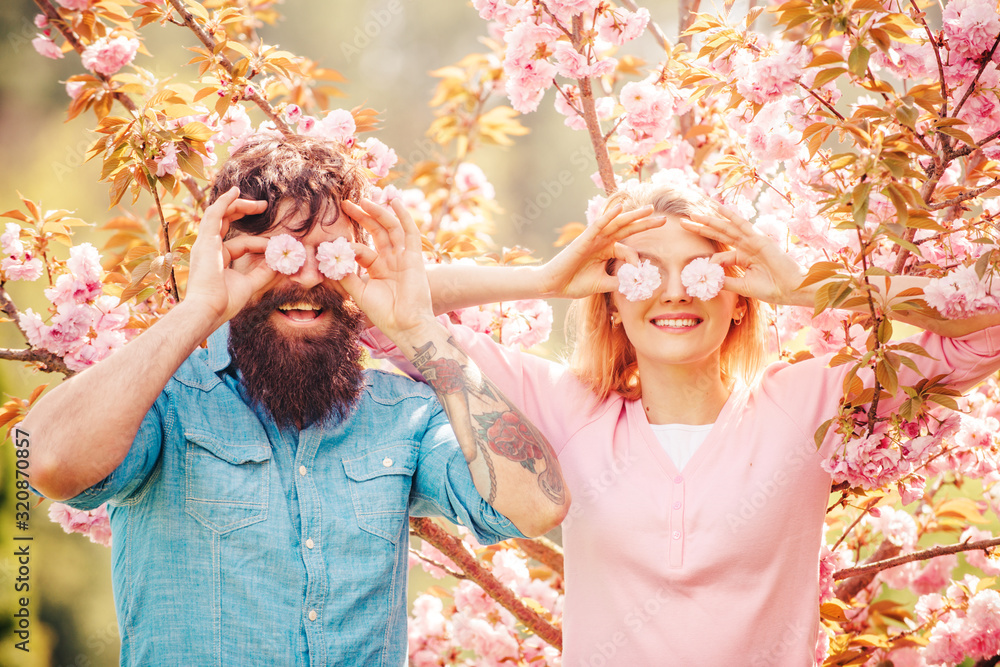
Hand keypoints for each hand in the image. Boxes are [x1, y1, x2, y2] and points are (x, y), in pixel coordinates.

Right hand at [183, 186, 276, 325]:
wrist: (208, 310)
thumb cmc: (224, 302)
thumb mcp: (250, 284)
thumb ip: (263, 273)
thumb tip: (279, 262)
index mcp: (217, 258)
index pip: (241, 244)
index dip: (260, 244)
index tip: (277, 247)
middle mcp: (209, 248)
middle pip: (225, 222)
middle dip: (243, 211)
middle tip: (264, 206)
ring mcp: (205, 243)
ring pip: (219, 214)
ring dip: (237, 204)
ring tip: (257, 201)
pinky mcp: (205, 240)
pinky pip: (214, 214)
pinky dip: (224, 201)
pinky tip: (235, 191)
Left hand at [339, 198, 435, 341]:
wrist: (405, 326)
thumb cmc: (384, 314)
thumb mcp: (360, 293)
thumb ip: (346, 276)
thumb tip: (329, 260)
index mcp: (378, 270)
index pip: (362, 249)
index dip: (349, 243)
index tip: (333, 240)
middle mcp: (391, 261)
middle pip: (376, 232)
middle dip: (362, 217)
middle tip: (345, 203)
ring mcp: (403, 258)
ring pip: (391, 229)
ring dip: (379, 213)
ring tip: (365, 200)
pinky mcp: (414, 258)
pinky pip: (410, 233)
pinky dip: (404, 217)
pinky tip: (395, 202)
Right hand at [538, 204, 664, 297]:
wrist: (554, 286)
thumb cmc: (575, 284)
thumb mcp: (603, 284)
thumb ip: (619, 281)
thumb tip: (635, 282)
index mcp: (606, 250)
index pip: (628, 249)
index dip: (637, 259)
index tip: (640, 272)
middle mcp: (602, 241)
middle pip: (627, 229)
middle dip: (645, 223)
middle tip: (664, 219)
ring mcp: (593, 238)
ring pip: (617, 223)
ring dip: (633, 215)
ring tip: (649, 209)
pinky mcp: (584, 239)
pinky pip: (598, 225)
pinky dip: (609, 216)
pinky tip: (619, 208)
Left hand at [680, 204, 805, 305]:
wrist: (791, 289)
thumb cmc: (772, 289)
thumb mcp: (743, 286)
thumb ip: (726, 281)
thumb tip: (707, 278)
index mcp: (743, 258)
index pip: (720, 255)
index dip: (707, 261)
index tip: (695, 269)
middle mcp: (746, 247)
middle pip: (719, 235)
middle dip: (700, 229)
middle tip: (682, 222)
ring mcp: (753, 241)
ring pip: (726, 228)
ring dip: (709, 220)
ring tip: (692, 215)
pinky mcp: (760, 239)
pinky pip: (742, 225)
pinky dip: (730, 216)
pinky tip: (718, 208)